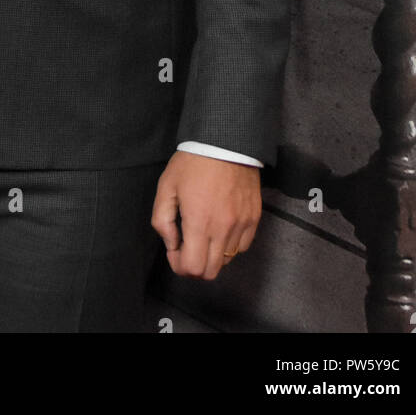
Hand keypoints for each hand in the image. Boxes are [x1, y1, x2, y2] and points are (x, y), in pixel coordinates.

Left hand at [151, 150, 261, 279]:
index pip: (192, 268)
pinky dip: (230, 245)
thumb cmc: (192, 163)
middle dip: (194, 265)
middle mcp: (223, 229)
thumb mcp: (166, 187)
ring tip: (203, 234)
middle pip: (210, 272)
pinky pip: (242, 247)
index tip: (174, 249)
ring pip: (227, 260)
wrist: (225, 142)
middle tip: (187, 247)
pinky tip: (220, 228)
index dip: (179, 265)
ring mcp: (241, 225)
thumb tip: (171, 244)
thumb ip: (162, 220)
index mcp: (199, 222)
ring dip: (212, 255)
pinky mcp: (253, 218)